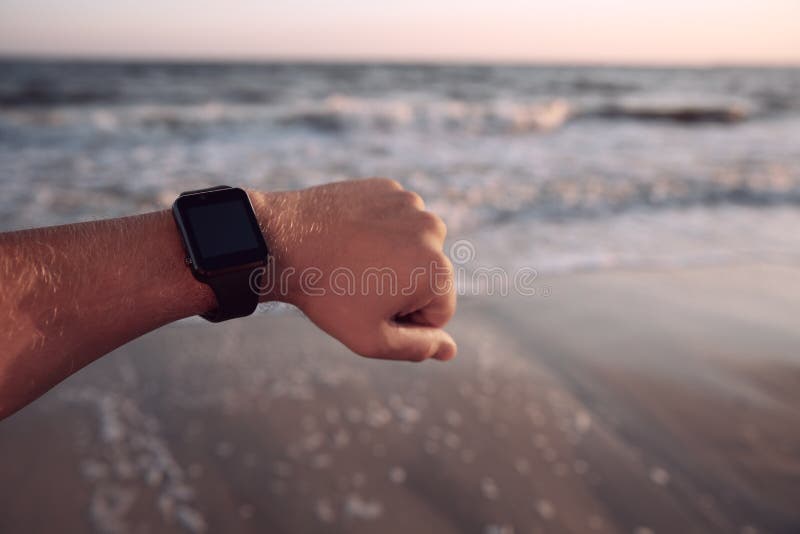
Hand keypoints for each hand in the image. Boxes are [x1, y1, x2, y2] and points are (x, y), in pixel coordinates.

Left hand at [251, 179, 456, 361]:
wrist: (281, 240)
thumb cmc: (327, 295)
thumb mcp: (371, 338)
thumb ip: (417, 348)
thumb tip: (451, 350)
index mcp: (437, 270)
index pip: (440, 312)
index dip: (405, 320)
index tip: (370, 308)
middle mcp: (433, 230)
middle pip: (429, 276)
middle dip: (402, 286)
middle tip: (359, 284)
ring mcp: (411, 203)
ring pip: (413, 246)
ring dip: (392, 257)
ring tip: (353, 261)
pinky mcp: (388, 187)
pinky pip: (395, 220)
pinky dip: (378, 230)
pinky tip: (349, 236)